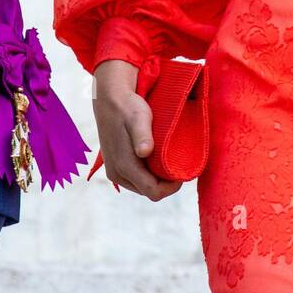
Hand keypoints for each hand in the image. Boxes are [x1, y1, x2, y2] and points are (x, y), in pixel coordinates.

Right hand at [93, 59, 182, 201]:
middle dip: (166, 183)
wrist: (109, 100)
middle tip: (179, 164)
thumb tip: (144, 152)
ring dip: (157, 179)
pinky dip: (148, 174)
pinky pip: (136, 180)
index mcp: (124, 166)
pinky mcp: (115, 168)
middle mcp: (117, 174)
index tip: (183, 172)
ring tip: (168, 161)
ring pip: (143, 187)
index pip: (153, 192)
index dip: (171, 188)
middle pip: (149, 191)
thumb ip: (142, 135)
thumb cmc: (128, 107)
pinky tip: (156, 160)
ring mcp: (114, 173)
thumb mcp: (139, 117)